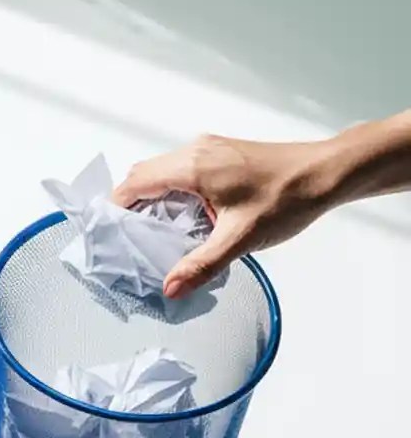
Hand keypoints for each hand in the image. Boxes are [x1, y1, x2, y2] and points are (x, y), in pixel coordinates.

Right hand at [111, 134, 335, 298]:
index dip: (116, 207)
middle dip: (130, 205)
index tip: (110, 233)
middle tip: (129, 239)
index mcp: (193, 167)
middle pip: (143, 174)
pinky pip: (181, 169)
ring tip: (156, 233)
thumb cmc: (287, 198)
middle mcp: (196, 151)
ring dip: (152, 199)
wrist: (327, 173)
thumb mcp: (241, 238)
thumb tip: (170, 289)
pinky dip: (172, 191)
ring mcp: (209, 148)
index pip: (134, 183)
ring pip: (162, 171)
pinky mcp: (221, 153)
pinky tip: (185, 218)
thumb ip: (201, 264)